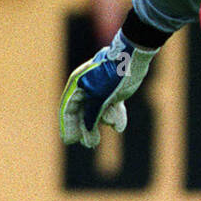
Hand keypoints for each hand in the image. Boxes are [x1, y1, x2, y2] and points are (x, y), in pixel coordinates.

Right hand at [59, 29, 157, 147]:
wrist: (132, 56)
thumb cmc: (112, 74)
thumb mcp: (99, 97)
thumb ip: (92, 114)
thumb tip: (86, 130)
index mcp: (77, 85)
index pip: (68, 109)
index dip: (68, 126)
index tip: (70, 141)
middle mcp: (86, 87)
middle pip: (82, 112)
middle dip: (86, 129)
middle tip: (90, 144)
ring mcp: (100, 88)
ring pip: (98, 110)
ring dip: (104, 120)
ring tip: (113, 125)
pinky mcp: (114, 90)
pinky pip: (111, 106)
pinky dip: (115, 116)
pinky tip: (119, 127)